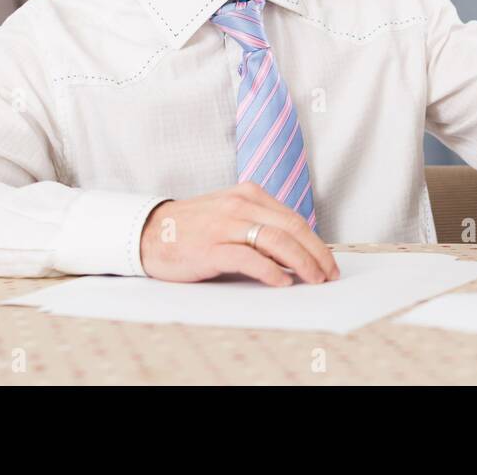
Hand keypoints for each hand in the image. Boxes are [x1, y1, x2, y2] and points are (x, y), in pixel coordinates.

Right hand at [140, 182, 339, 285]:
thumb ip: (259, 225)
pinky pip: (249, 257)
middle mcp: (240, 204)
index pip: (293, 218)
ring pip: (276, 240)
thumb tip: (295, 252)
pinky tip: (283, 281)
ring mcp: (225, 224)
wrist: (147, 232)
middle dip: (316, 253)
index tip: (328, 261)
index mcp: (248, 194)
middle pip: (291, 228)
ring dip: (301, 262)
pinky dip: (270, 270)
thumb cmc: (193, 228)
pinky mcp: (211, 247)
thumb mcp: (229, 215)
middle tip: (329, 274)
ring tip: (313, 279)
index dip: (316, 242)